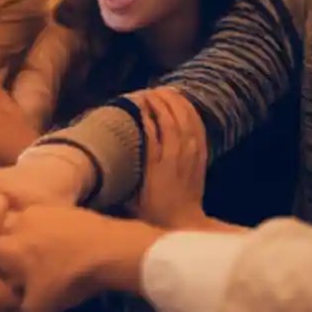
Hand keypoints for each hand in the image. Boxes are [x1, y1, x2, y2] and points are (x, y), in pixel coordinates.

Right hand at [0, 205, 162, 311]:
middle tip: (7, 260)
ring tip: (32, 250)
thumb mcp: (39, 308)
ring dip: (19, 233)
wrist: (110, 250)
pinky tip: (54, 240)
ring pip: (16, 220)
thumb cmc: (68, 280)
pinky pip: (39, 216)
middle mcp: (13, 223)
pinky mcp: (57, 206)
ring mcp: (36, 211)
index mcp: (4, 248)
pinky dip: (40, 227)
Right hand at [129, 88, 210, 228]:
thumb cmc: (152, 211)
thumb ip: (126, 174)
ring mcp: (191, 156)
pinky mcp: (200, 157)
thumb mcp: (131, 197)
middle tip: (150, 90)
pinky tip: (184, 103)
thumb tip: (111, 156)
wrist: (183, 222)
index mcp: (157, 167)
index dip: (148, 111)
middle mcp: (176, 158)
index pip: (154, 131)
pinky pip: (198, 129)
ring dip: (177, 103)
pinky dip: (191, 113)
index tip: (139, 99)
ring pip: (187, 121)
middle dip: (163, 101)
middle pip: (172, 121)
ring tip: (165, 90)